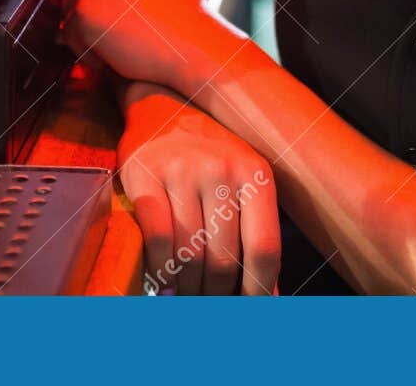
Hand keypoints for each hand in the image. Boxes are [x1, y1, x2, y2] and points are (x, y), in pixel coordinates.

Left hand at [61, 0, 242, 92]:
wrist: (195, 48)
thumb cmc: (186, 26)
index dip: (105, 0)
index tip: (115, 22)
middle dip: (93, 16)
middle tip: (112, 41)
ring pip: (72, 9)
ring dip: (86, 33)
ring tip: (114, 51)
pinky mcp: (85, 8)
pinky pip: (70, 31)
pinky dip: (86, 50)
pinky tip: (111, 60)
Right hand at [118, 82, 279, 294]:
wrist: (162, 105)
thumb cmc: (210, 154)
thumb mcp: (243, 180)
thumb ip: (257, 230)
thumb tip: (270, 294)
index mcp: (255, 173)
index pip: (264, 248)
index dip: (258, 290)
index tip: (249, 311)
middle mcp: (222, 169)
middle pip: (224, 258)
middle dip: (218, 295)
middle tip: (211, 309)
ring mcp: (182, 171)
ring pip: (190, 254)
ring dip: (189, 289)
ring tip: (187, 300)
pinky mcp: (145, 176)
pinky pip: (158, 239)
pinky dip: (161, 271)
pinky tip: (163, 282)